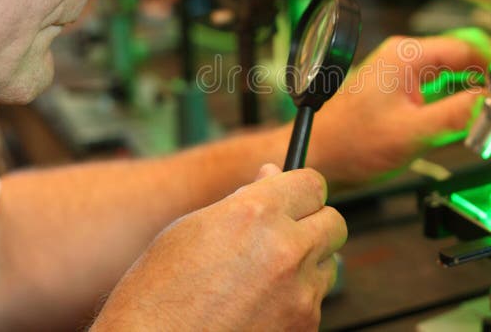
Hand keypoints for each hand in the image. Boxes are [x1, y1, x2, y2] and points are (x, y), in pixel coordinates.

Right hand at [91, 165, 346, 330]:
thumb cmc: (157, 293)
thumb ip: (243, 199)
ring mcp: (299, 292)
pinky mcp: (304, 327)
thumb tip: (272, 174)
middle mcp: (286, 248)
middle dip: (313, 225)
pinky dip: (295, 301)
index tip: (296, 199)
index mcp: (257, 212)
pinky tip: (258, 307)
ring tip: (260, 280)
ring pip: (326, 265)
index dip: (302, 191)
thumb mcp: (191, 228)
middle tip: (286, 235)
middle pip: (334, 222)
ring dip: (305, 266)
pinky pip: (313, 302)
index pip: (313, 183)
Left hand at [307, 29, 490, 183]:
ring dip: (474, 93)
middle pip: (464, 58)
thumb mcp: (413, 132)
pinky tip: (467, 120)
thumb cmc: (352, 142)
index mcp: (407, 55)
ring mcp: (402, 71)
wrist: (321, 154)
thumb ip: (458, 116)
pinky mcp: (401, 88)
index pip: (468, 48)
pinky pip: (439, 87)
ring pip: (453, 73)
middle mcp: (405, 56)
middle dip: (488, 81)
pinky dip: (457, 101)